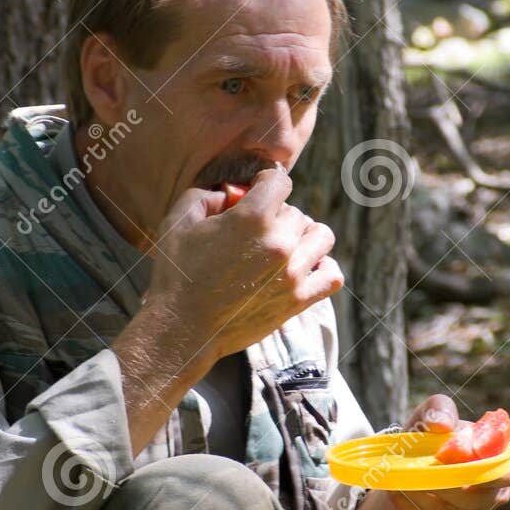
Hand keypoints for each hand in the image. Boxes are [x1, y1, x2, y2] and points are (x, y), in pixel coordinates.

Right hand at [144, 165, 343, 360]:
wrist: (182, 329)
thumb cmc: (177, 275)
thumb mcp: (179, 222)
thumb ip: (207, 195)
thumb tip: (232, 193)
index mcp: (252, 219)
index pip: (280, 180)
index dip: (264, 184)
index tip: (254, 195)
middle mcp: (279, 243)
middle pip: (297, 212)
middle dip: (277, 215)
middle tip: (255, 233)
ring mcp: (292, 274)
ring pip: (322, 237)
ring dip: (305, 237)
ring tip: (284, 247)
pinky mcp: (297, 301)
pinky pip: (332, 276)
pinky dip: (323, 268)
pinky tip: (303, 268)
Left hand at [352, 395, 509, 509]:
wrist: (410, 468)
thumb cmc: (430, 438)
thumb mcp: (432, 415)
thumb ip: (439, 410)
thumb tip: (440, 424)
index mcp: (501, 462)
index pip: (503, 473)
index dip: (477, 469)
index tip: (442, 457)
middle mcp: (495, 494)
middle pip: (474, 499)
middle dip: (438, 484)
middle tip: (410, 471)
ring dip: (419, 497)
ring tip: (399, 480)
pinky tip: (397, 495)